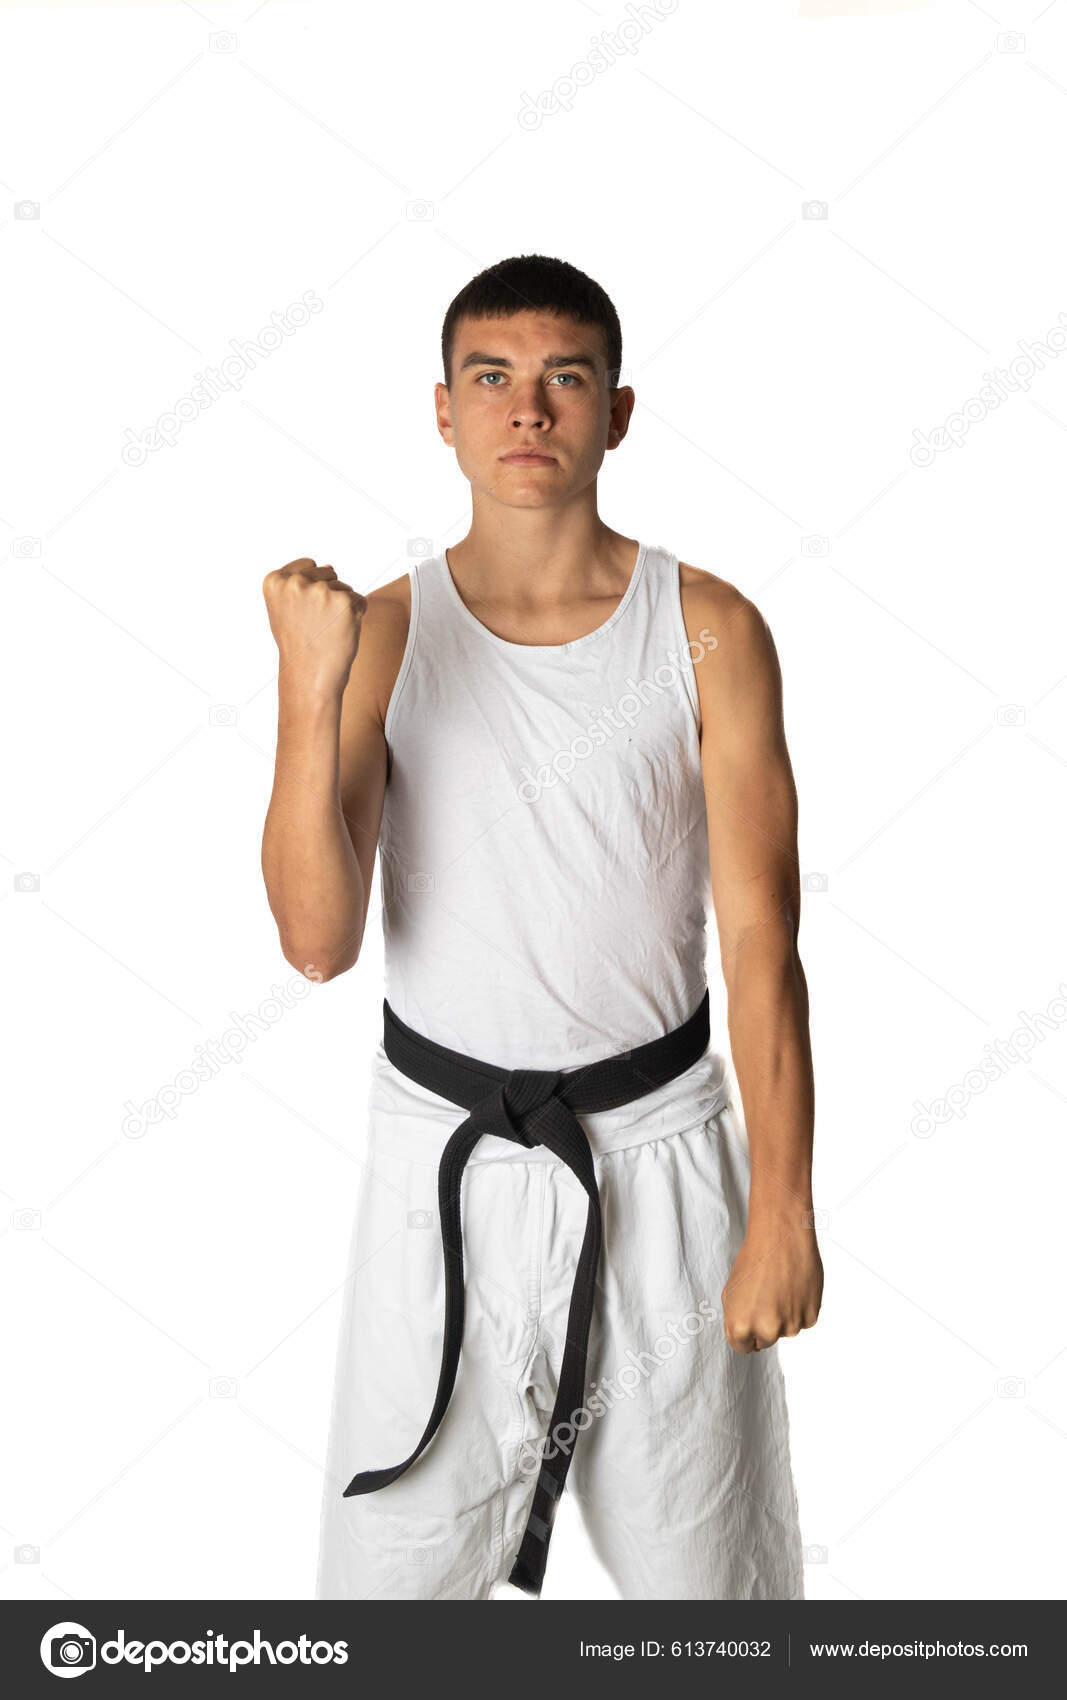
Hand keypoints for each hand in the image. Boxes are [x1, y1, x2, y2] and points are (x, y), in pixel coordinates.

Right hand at [262, 558, 367, 698]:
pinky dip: (357, 616)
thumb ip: (299, 584)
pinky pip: (360, 601)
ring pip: (345, 587)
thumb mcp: (284, 609)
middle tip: (317, 624)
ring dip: (342, 607)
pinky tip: (341, 633)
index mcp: (275, 581)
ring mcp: (320, 591)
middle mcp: (295, 582)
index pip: (307, 565)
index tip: (304, 613)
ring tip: (327, 630)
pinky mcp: (344, 603)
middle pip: (328, 573)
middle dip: (328, 596)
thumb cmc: (299, 646)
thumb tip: (329, 566)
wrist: (309, 677)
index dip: (311, 589)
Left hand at [721, 1212, 822, 1353]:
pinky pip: (803, 1320)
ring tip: (780, 1286)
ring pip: (786, 1330)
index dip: (745, 1332)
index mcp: (741, 1326)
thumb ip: (735, 1320)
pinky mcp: (811, 1317)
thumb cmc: (754, 1260)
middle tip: (765, 1297)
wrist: (781, 1237)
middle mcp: (766, 1330)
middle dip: (763, 1324)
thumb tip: (745, 1337)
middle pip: (764, 1341)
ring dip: (783, 1315)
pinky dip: (800, 1308)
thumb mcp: (731, 1292)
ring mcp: (791, 1325)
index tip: (749, 1318)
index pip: (742, 1347)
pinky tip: (794, 1286)